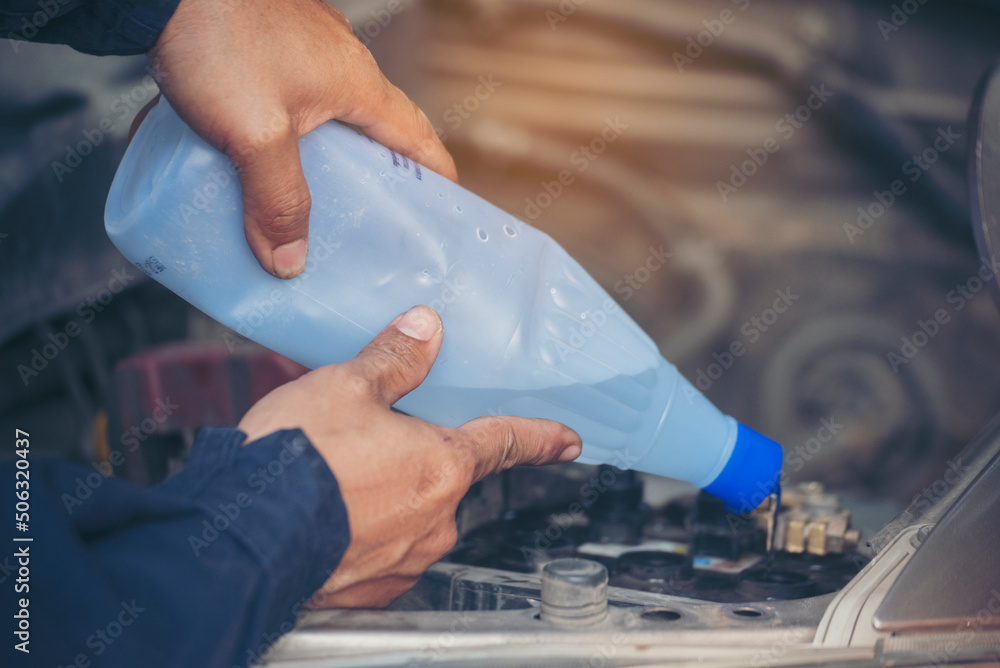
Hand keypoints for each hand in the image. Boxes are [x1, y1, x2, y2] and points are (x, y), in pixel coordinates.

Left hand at [147, 0, 457, 278]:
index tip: (443, 214)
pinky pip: (288, 96)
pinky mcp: (266, 40)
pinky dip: (282, 130)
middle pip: (376, 130)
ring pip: (329, 114)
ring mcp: (303, 47)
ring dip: (324, 156)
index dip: (437, 180)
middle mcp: (341, 61)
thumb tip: (289, 261)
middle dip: (376, 177)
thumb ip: (276, 201)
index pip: (419, 139)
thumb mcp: (255, 135)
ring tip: (301, 197)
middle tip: (365, 221)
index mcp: (359, 84)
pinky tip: (245, 152)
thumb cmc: (217, 35)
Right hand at [238, 305, 581, 606]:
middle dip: (415, 460)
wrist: (241, 537)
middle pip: (443, 478)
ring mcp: (404, 560)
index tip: (568, 442)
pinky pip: (380, 554)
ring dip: (384, 500)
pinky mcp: (371, 591)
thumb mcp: (346, 387)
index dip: (540, 437)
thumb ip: (394, 359)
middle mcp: (434, 518)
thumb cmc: (295, 460)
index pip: (505, 442)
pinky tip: (324, 519)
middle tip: (364, 449)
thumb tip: (425, 329)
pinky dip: (360, 536)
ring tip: (332, 483)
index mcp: (441, 464)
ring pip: (410, 517)